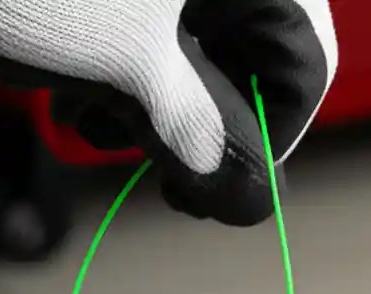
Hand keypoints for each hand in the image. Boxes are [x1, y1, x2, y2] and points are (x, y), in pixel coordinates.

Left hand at [0, 0, 336, 225]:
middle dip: (192, 118)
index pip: (305, 63)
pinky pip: (140, 18)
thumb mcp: (128, 67)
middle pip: (245, 50)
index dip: (271, 140)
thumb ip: (200, 139)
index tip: (219, 186)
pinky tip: (65, 78)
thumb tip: (251, 198)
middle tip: (156, 169)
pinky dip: (111, 56)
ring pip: (186, 38)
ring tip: (88, 114)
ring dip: (143, 94)